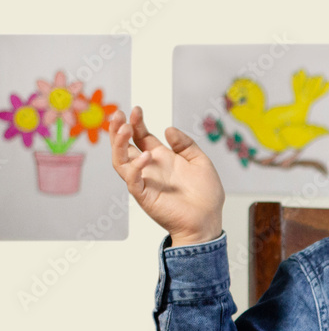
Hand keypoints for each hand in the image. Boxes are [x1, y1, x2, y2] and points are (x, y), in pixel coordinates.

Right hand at [109, 106, 225, 246]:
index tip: (136, 110)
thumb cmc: (206, 195)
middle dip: (117, 129)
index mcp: (162, 159)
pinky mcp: (145, 195)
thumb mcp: (201, 162)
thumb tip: (169, 129)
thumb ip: (186, 144)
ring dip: (118, 144)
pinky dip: (135, 167)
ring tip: (123, 129)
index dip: (136, 123)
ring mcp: (145, 181)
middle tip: (118, 115)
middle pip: (124, 146)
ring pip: (120, 161)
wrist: (208, 220)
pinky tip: (145, 156)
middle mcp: (150, 168)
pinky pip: (132, 180)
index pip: (141, 137)